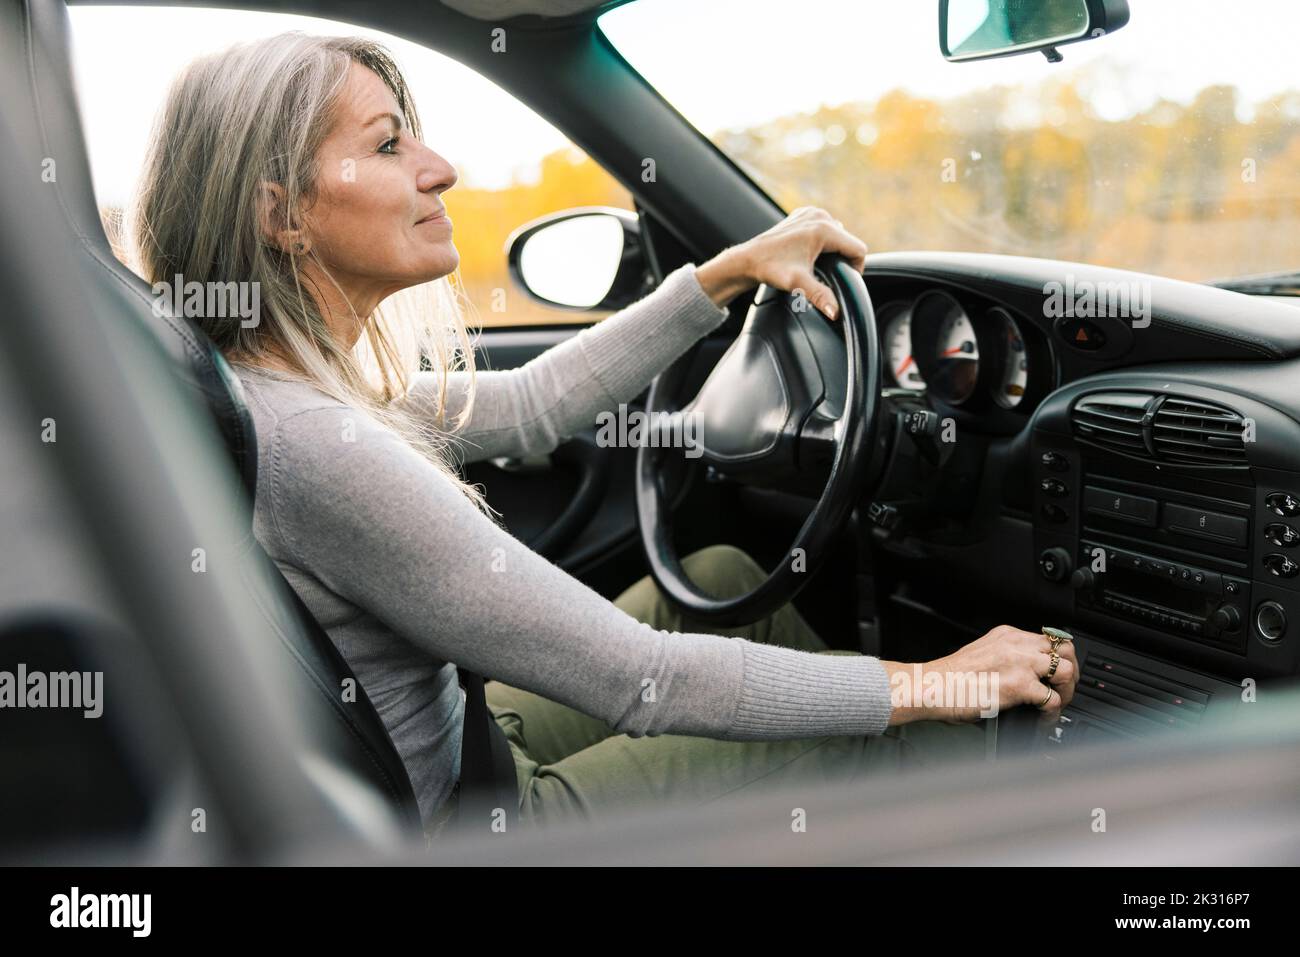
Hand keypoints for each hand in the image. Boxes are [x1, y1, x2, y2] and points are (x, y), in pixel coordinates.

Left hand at [694, 206, 868, 318]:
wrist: (747, 259)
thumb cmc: (770, 268)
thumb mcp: (798, 284)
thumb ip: (820, 296)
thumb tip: (835, 313)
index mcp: (823, 229)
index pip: (858, 249)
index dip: (856, 268)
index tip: (845, 282)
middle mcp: (819, 216)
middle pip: (848, 241)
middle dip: (843, 259)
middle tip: (828, 276)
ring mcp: (810, 213)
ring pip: (837, 234)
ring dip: (833, 250)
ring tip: (819, 266)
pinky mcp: (803, 215)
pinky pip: (824, 228)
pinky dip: (822, 241)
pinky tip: (810, 254)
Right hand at [882, 625, 1079, 725]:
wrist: (932, 687)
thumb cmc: (947, 678)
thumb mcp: (981, 655)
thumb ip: (1005, 660)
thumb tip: (1023, 680)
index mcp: (1006, 636)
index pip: (1048, 639)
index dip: (1057, 658)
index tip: (1055, 674)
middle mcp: (1016, 645)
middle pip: (1064, 648)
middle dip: (1070, 671)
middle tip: (1063, 689)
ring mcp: (1019, 664)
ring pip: (1066, 669)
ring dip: (1067, 690)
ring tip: (1057, 704)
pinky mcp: (1019, 686)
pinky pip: (1052, 699)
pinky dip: (1053, 713)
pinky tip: (1043, 719)